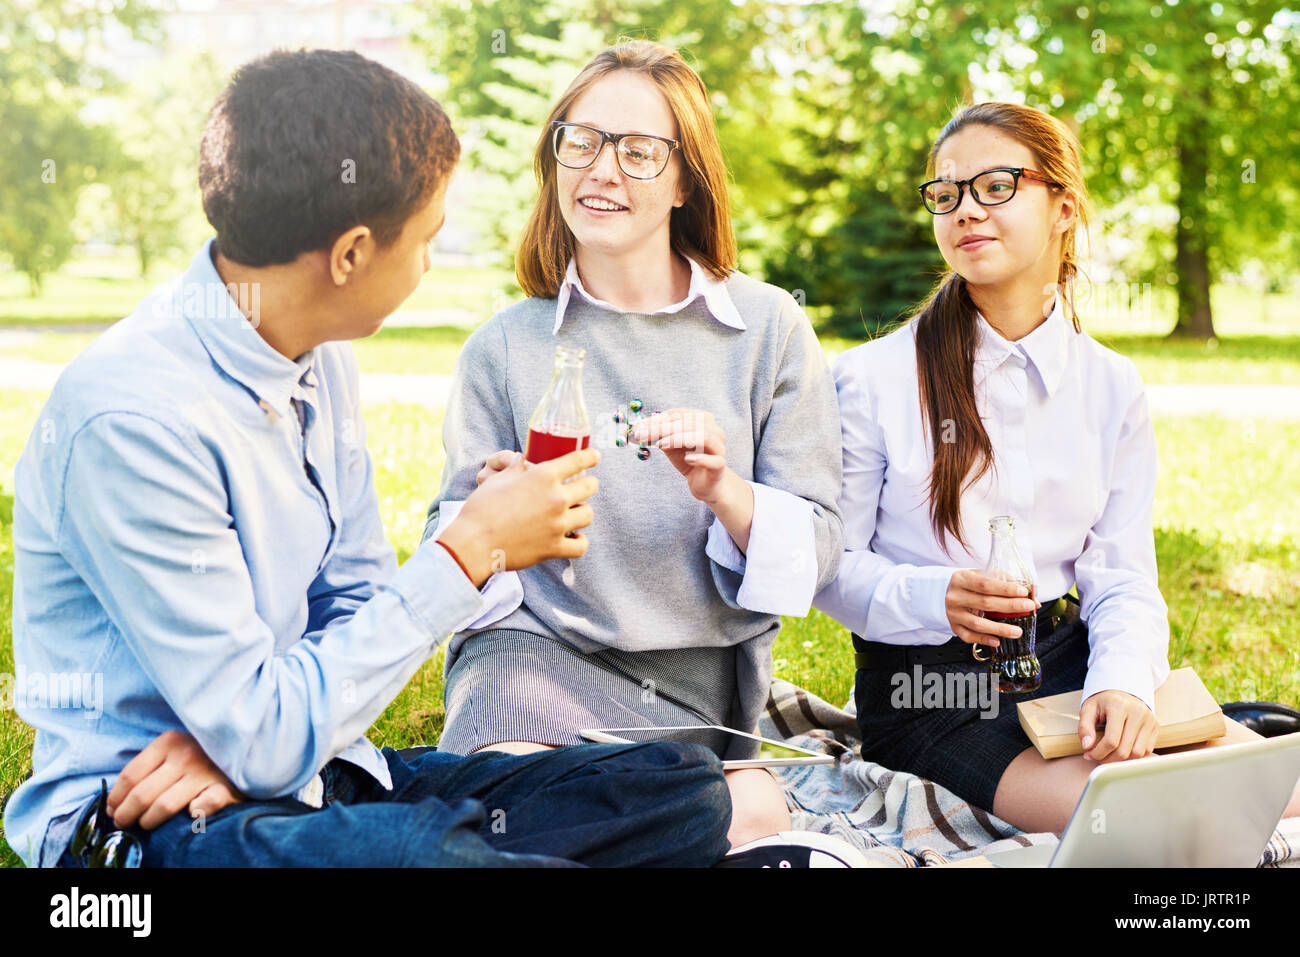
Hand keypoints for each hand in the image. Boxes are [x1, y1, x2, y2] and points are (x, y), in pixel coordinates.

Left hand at [107, 729, 243, 830]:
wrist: (245, 745)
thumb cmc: (201, 753)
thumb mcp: (173, 749)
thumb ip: (148, 767)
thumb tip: (114, 801)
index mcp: (168, 742)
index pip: (130, 776)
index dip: (116, 798)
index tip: (112, 810)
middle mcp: (185, 755)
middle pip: (142, 794)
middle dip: (126, 815)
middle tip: (123, 823)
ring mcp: (205, 772)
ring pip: (163, 807)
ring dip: (148, 821)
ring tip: (145, 824)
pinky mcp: (224, 787)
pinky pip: (204, 806)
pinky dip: (195, 813)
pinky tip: (189, 814)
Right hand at [439, 447, 599, 585]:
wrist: (473, 544)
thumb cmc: (481, 509)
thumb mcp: (497, 480)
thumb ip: (515, 469)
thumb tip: (521, 458)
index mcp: (542, 476)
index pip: (578, 460)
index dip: (590, 456)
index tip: (595, 457)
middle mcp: (555, 498)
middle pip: (590, 486)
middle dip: (588, 484)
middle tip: (581, 487)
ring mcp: (557, 524)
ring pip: (588, 515)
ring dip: (582, 513)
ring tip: (573, 514)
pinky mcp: (554, 548)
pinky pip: (581, 545)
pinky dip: (579, 542)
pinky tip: (572, 538)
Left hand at [630, 408, 730, 502]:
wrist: (704, 482)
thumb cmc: (687, 459)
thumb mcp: (668, 445)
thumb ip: (656, 435)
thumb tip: (635, 430)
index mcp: (702, 419)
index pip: (678, 415)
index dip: (657, 420)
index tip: (637, 429)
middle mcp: (714, 430)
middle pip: (689, 423)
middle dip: (663, 428)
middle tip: (643, 435)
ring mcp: (719, 448)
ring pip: (703, 437)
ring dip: (680, 438)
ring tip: (661, 445)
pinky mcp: (720, 466)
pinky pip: (715, 461)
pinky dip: (701, 458)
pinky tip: (687, 459)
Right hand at [945, 569, 1039, 648]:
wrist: (950, 593)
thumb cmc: (971, 585)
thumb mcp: (983, 576)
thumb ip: (1006, 583)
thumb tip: (1033, 599)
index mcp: (961, 579)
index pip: (985, 583)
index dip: (1006, 589)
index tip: (1023, 592)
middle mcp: (954, 596)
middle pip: (984, 603)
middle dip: (1010, 606)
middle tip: (1028, 607)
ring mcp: (953, 613)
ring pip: (977, 624)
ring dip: (1000, 628)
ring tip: (1018, 631)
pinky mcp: (954, 627)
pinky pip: (969, 636)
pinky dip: (984, 640)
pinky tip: (997, 641)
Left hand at [1079, 690, 1159, 761]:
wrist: (1122, 693)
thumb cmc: (1103, 703)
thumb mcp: (1088, 709)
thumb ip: (1084, 727)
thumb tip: (1087, 746)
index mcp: (1119, 706)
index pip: (1111, 740)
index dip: (1098, 753)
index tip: (1088, 755)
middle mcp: (1137, 712)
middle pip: (1124, 750)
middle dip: (1108, 760)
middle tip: (1097, 758)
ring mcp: (1149, 720)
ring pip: (1137, 754)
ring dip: (1121, 761)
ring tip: (1109, 757)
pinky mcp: (1155, 727)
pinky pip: (1147, 751)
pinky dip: (1133, 757)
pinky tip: (1121, 752)